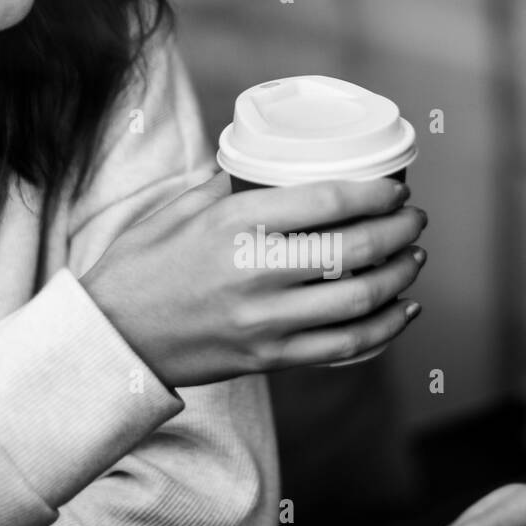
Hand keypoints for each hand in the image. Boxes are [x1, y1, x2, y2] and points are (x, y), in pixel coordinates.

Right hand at [81, 171, 428, 387]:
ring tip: (412, 260)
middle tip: (415, 221)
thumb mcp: (180, 209)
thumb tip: (274, 167)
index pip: (328, 201)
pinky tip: (401, 312)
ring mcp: (266, 321)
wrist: (111, 338)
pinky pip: (344, 347)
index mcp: (236, 224)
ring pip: (359, 300)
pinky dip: (383, 329)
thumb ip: (230, 187)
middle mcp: (256, 272)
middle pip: (355, 249)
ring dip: (399, 277)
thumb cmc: (141, 267)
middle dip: (400, 231)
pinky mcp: (269, 358)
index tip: (396, 189)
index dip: (376, 192)